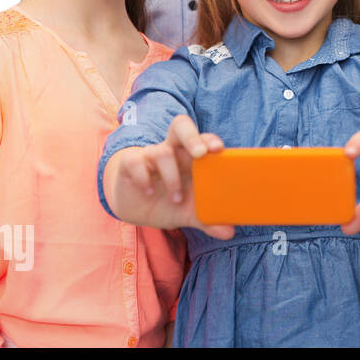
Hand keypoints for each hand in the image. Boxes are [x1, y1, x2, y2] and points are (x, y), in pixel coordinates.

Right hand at [107, 114, 233, 238]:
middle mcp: (173, 150)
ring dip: (171, 176)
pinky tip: (147, 191)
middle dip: (192, 137)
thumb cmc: (170, 202)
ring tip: (177, 199)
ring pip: (161, 151)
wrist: (137, 208)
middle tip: (200, 154)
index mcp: (191, 157)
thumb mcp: (189, 213)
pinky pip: (135, 161)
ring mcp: (150, 155)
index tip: (218, 150)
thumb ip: (208, 220)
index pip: (202, 138)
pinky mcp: (130, 163)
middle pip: (181, 126)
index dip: (209, 140)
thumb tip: (229, 232)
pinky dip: (142, 176)